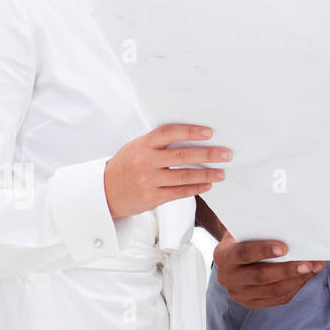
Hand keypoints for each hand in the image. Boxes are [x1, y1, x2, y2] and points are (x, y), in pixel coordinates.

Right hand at [103, 123, 229, 218]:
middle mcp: (146, 161)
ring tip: (222, 172)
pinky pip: (179, 193)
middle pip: (183, 156)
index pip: (170, 133)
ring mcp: (148, 181)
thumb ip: (158, 142)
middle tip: (226, 154)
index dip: (191, 131)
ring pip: (184, 176)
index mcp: (143, 144)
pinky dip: (196, 188)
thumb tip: (191, 136)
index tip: (210, 133)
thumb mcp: (136, 147)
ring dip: (207, 174)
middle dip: (208, 154)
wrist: (103, 192)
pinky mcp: (152, 198)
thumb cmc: (125, 166)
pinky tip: (208, 184)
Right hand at [213, 233, 324, 308]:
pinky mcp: (252, 303)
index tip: (284, 247)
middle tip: (308, 263)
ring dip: (297, 280)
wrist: (235, 251)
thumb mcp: (248, 227)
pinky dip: (296, 286)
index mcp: (223, 255)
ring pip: (272, 291)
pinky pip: (278, 298)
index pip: (243, 253)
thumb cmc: (247, 234)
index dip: (263, 250)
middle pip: (260, 276)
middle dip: (287, 270)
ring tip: (315, 267)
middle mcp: (227, 278)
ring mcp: (239, 293)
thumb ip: (264, 230)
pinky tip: (308, 275)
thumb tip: (294, 230)